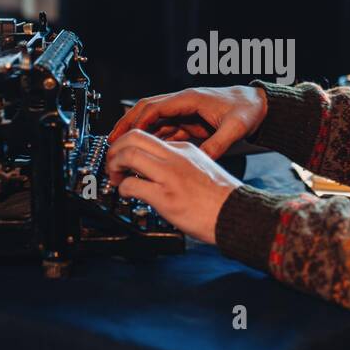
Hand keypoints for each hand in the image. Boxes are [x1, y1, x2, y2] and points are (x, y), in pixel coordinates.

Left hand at [104, 130, 242, 243]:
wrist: (236, 213)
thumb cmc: (221, 198)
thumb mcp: (200, 168)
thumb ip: (178, 164)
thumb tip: (155, 169)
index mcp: (184, 149)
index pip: (147, 136)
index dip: (128, 146)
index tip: (123, 158)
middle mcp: (175, 157)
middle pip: (133, 137)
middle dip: (115, 149)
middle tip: (112, 164)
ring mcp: (170, 175)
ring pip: (128, 154)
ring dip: (114, 165)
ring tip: (116, 178)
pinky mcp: (166, 196)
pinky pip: (132, 184)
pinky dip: (123, 189)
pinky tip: (128, 194)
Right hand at [109, 85, 268, 159]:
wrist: (261, 105)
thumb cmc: (248, 110)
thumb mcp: (234, 128)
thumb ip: (218, 144)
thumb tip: (202, 159)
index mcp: (190, 99)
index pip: (155, 107)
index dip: (137, 121)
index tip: (124, 135)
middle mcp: (184, 103)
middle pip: (147, 110)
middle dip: (128, 124)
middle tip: (111, 140)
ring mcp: (185, 112)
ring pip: (154, 121)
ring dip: (138, 133)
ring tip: (123, 149)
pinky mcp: (190, 121)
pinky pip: (166, 129)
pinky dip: (153, 139)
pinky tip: (145, 151)